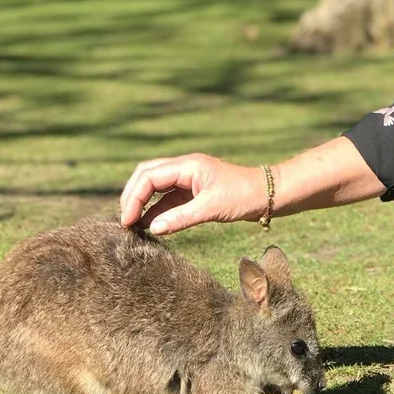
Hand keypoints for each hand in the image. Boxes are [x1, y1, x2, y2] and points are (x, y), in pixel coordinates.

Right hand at [119, 153, 268, 234]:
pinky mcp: (192, 192)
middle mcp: (184, 168)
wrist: (268, 195)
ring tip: (132, 226)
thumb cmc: (244, 196)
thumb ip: (181, 218)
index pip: (149, 176)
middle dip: (132, 196)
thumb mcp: (212, 208)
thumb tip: (152, 228)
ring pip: (154, 186)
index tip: (127, 220)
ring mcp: (187, 179)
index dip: (133, 197)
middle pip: (146, 176)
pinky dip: (155, 210)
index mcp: (187, 165)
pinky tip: (149, 226)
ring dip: (142, 203)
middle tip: (125, 222)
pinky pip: (166, 199)